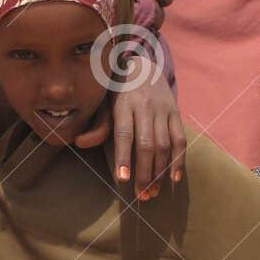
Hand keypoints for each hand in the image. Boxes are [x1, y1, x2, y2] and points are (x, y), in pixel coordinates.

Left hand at [76, 60, 185, 199]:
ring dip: (160, 172)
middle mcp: (145, 106)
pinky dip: (179, 160)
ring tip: (153, 192)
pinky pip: (180, 139)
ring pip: (164, 145)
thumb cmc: (116, 90)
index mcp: (124, 104)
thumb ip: (96, 124)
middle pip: (146, 144)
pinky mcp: (176, 113)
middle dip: (144, 172)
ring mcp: (163, 110)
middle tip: (141, 195)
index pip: (124, 133)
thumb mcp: (102, 101)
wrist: (142, 65)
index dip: (124, 157)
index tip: (123, 178)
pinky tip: (174, 178)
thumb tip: (80, 143)